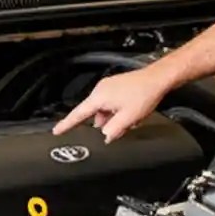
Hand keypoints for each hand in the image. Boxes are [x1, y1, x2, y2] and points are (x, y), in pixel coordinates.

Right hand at [52, 67, 171, 141]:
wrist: (158, 79)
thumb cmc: (144, 94)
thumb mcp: (128, 118)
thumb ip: (113, 130)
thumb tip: (105, 136)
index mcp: (99, 97)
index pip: (78, 114)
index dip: (67, 124)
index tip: (56, 131)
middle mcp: (101, 90)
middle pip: (96, 114)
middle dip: (106, 124)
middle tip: (123, 127)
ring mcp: (109, 87)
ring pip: (106, 110)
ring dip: (115, 118)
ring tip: (132, 119)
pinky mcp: (117, 87)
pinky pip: (112, 103)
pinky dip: (119, 111)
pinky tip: (132, 113)